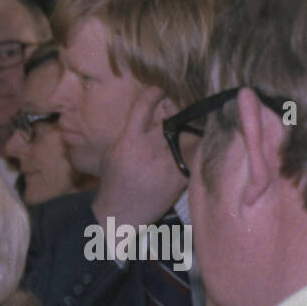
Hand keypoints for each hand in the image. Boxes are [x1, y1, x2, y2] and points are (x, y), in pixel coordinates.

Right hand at [93, 85, 187, 228]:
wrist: (120, 214)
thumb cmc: (114, 182)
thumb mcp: (112, 152)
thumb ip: (129, 131)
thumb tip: (148, 113)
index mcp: (129, 140)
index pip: (146, 104)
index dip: (156, 93)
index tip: (160, 91)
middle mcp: (150, 148)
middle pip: (173, 117)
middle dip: (174, 110)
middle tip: (173, 109)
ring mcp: (168, 163)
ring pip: (189, 133)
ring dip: (188, 128)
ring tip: (184, 128)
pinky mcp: (181, 176)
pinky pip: (195, 154)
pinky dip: (194, 148)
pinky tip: (188, 148)